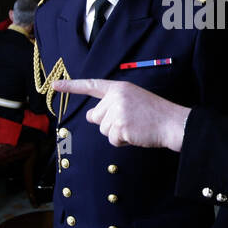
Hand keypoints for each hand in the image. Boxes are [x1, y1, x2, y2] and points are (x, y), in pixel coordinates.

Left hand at [52, 79, 189, 149]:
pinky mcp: (120, 126)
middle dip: (108, 123)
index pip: (92, 86)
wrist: (172, 122)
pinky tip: (135, 134)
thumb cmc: (154, 114)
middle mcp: (116, 97)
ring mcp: (118, 111)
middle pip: (96, 116)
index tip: (55, 85)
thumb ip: (110, 105)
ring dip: (116, 133)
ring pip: (103, 130)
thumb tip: (89, 115)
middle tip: (130, 121)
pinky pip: (112, 140)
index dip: (72, 86)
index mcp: (119, 88)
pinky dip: (122, 141)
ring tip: (135, 127)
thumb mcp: (132, 101)